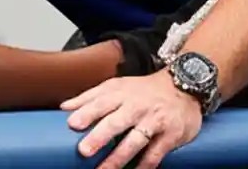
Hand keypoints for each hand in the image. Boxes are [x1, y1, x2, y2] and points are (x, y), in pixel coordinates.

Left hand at [60, 70, 202, 168]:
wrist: (184, 86)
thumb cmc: (143, 90)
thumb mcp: (116, 86)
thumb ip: (90, 97)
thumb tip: (63, 107)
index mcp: (121, 94)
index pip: (101, 102)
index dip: (87, 113)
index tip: (72, 124)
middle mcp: (137, 106)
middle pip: (116, 122)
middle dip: (100, 136)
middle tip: (84, 150)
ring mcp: (155, 121)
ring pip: (135, 140)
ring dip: (118, 157)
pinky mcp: (171, 135)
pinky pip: (156, 153)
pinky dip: (145, 165)